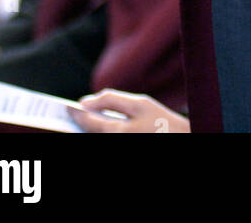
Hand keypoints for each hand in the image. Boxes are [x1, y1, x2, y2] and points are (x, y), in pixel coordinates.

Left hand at [69, 89, 190, 133]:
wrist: (182, 139)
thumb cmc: (160, 120)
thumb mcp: (139, 104)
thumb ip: (111, 100)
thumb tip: (85, 101)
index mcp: (122, 131)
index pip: (90, 122)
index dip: (77, 114)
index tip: (68, 106)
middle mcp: (120, 140)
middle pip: (92, 133)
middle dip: (82, 123)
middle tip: (72, 114)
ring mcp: (121, 145)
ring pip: (97, 137)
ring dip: (91, 130)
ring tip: (87, 121)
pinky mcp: (122, 150)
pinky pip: (106, 139)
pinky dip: (101, 133)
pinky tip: (101, 128)